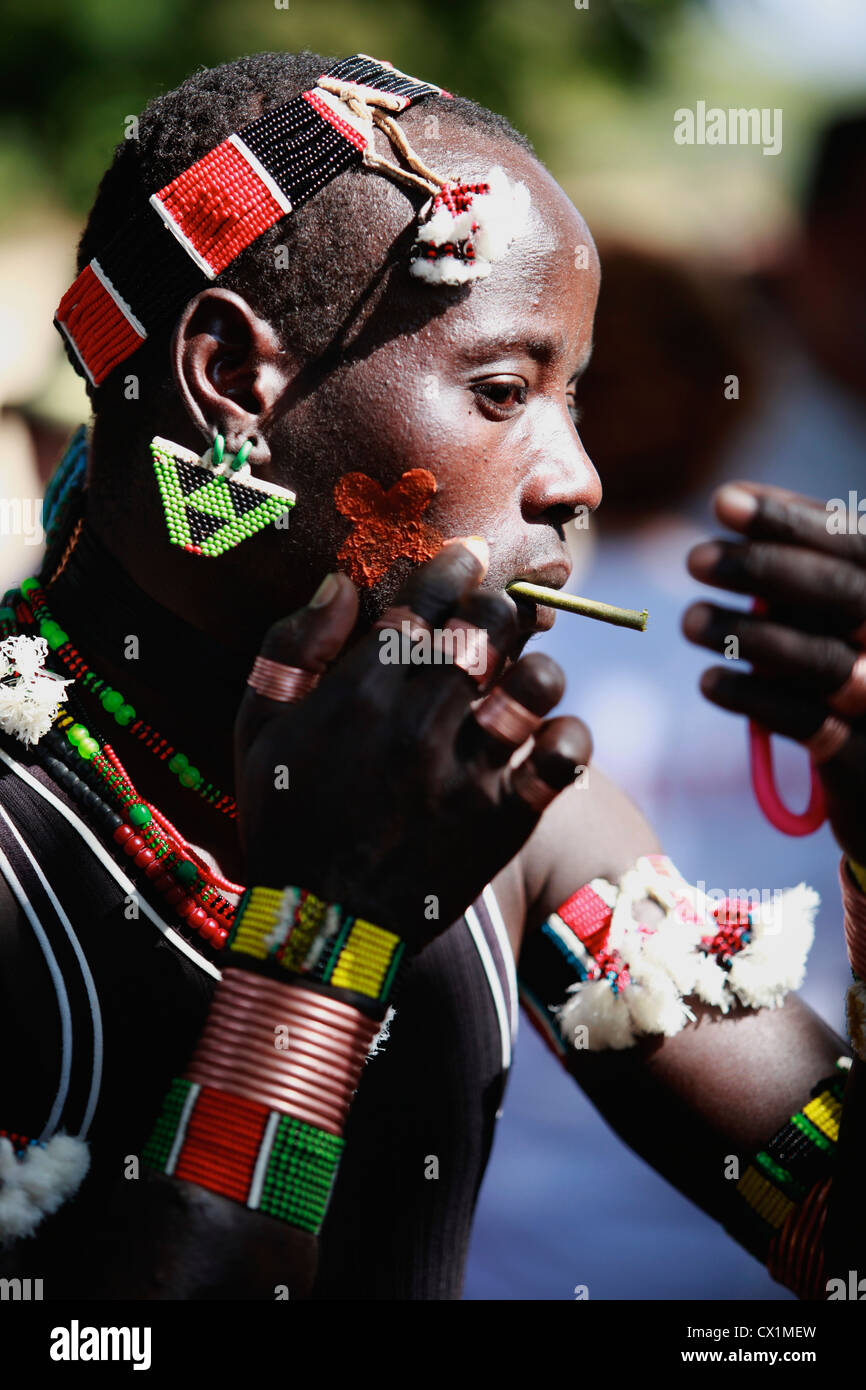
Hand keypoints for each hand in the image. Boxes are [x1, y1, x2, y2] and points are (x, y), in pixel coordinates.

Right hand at [234, 542, 590, 948]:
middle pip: (489, 627)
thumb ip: (291, 649)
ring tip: (526, 677)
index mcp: (359, 690)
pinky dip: (568, 737)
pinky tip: (551, 738)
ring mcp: (467, 772)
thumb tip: (338, 583)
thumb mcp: (257, 729)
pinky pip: (563, 758)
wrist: (319, 928)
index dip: (455, 567)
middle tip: (498, 615)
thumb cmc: (285, 818)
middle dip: (500, 607)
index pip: (425, 601)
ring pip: (537, 682)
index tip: (469, 557)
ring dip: (539, 666)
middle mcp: (418, 722)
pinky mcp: (504, 819)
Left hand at [683, 481, 865, 862]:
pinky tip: (710, 682)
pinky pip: (806, 722)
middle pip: (845, 594)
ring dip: (747, 635)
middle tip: (695, 559)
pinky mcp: (865, 759)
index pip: (855, 543)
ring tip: (691, 620)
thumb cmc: (852, 679)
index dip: (789, 519)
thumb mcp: (836, 616)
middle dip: (764, 568)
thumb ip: (801, 566)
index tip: (722, 501)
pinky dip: (752, 697)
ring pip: (824, 660)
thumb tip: (731, 507)